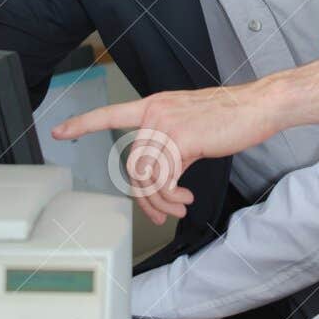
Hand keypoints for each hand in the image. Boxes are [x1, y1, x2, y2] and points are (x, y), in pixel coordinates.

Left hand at [51, 61, 318, 224]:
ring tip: (178, 206)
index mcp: (155, 106)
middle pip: (132, 165)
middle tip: (158, 213)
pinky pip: (164, 179)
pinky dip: (171, 197)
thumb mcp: (192, 126)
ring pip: (146, 176)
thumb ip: (171, 146)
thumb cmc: (231, 117)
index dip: (82, 124)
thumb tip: (162, 178)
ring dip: (160, 201)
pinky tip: (184, 199)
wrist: (258, 106)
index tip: (59, 131)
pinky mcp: (182, 139)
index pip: (110, 113)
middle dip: (144, 197)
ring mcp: (167, 124)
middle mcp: (155, 113)